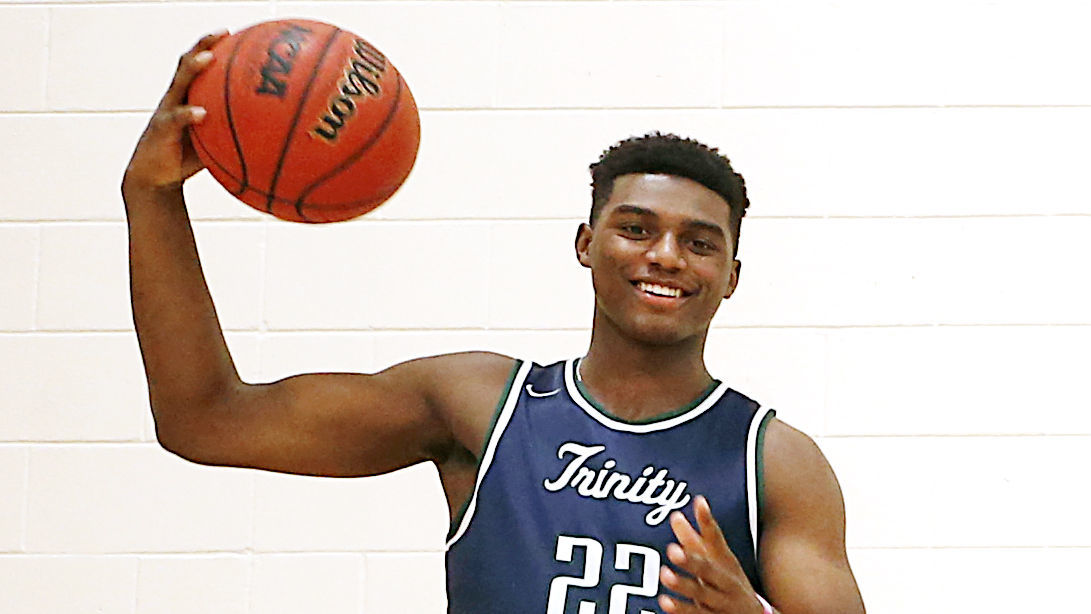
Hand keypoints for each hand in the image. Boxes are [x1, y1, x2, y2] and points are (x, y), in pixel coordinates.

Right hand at [122, 30, 227, 195]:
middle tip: (222, 33)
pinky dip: (188, 114)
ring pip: (179, 83)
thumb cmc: (187, 158)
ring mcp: (166, 110)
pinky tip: (201, 113)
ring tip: (209, 58)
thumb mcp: (214, 142)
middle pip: (188, 63)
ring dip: (193, 68)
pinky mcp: (161, 129)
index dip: (211, 46)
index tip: (231, 32)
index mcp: (188, 97)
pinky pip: (175, 119)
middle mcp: (175, 97)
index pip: (199, 65)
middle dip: (203, 45)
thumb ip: (234, 132)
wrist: (155, 178)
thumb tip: (272, 133)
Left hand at [658, 495, 766, 613]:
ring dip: (683, 585)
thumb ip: (694, 540)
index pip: (717, 540)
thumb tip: (676, 515)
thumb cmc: (728, 584)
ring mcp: (721, 603)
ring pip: (702, 595)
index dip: (707, 521)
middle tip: (672, 549)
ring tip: (664, 574)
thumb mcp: (717, 561)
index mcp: (726, 564)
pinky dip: (681, 610)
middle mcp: (726, 582)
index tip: (698, 502)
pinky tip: (665, 601)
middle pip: (709, 570)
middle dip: (692, 560)